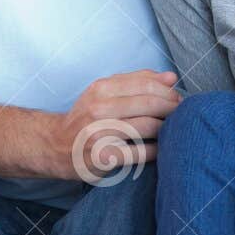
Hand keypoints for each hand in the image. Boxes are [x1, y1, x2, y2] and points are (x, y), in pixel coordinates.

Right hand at [49, 69, 181, 179]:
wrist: (55, 146)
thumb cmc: (86, 119)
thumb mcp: (104, 93)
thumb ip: (136, 82)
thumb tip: (171, 77)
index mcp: (101, 89)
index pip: (145, 83)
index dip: (167, 91)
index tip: (176, 99)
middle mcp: (99, 108)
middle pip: (150, 104)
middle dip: (172, 109)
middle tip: (179, 115)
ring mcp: (101, 133)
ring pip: (149, 126)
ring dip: (167, 128)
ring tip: (170, 130)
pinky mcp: (105, 157)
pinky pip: (142, 152)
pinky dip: (157, 150)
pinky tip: (160, 148)